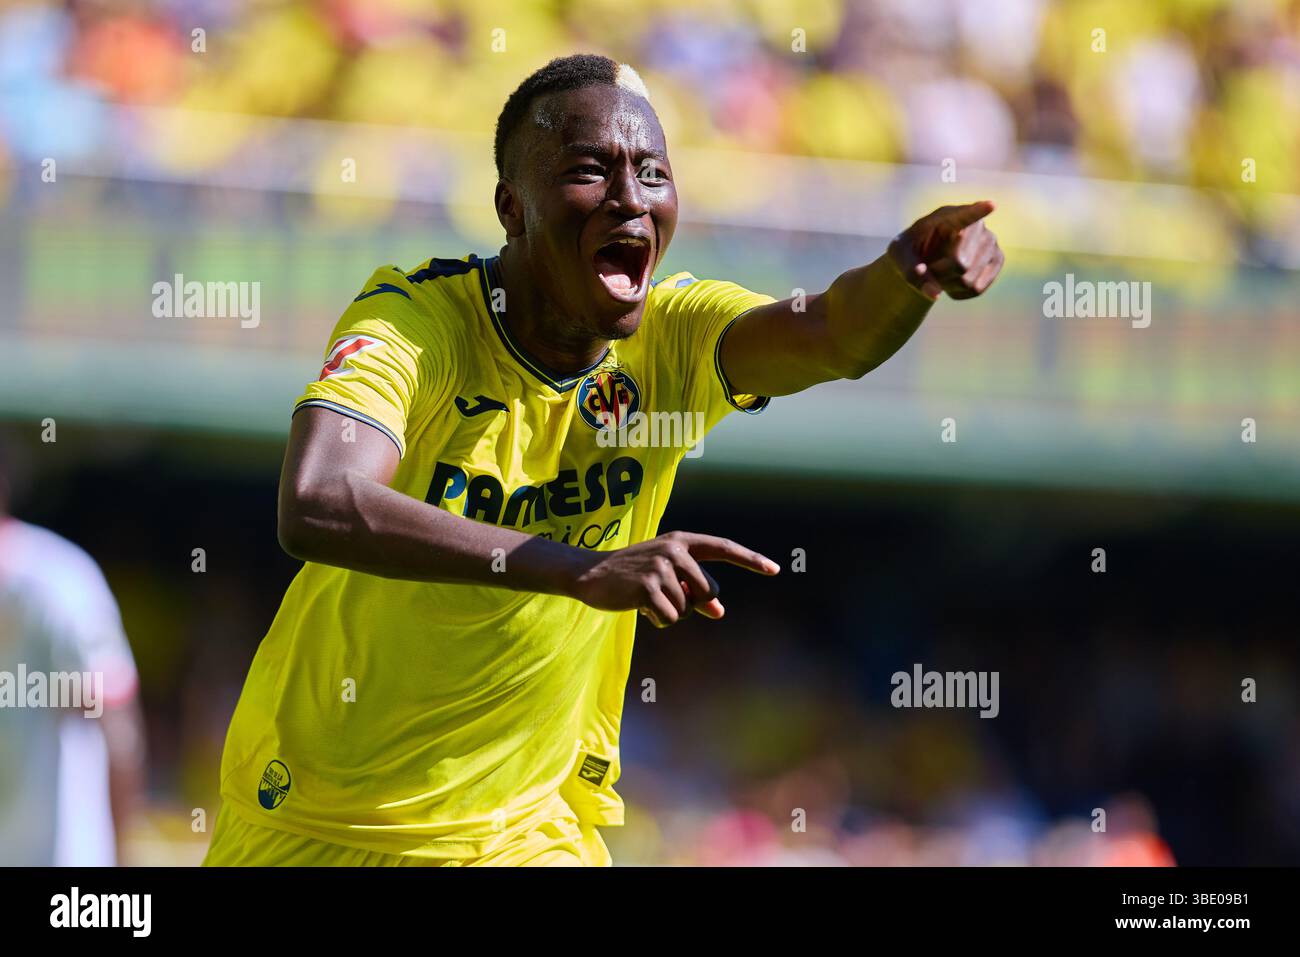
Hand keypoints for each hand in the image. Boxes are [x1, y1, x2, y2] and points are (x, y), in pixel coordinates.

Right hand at [568, 531, 779, 627]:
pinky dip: (658, 619)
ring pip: (688, 608)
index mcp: (682, 542)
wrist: (590, 574)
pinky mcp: (648, 588)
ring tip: (646, 597)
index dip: (751, 560)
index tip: (776, 569)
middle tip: (664, 594)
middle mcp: (674, 551)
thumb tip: (720, 612)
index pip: (723, 548)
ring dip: (670, 611)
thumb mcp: (667, 579)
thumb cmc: (633, 576)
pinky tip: (639, 607)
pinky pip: (671, 618)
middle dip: (692, 602)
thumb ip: (695, 591)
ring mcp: (661, 568)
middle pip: (709, 592)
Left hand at [887, 200, 1003, 300]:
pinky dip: (960, 293)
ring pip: (968, 280)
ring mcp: (990, 242)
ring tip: (941, 272)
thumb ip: (910, 271)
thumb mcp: (899, 256)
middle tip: (930, 267)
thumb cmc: (910, 250)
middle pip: (960, 264)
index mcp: (948, 216)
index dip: (978, 211)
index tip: (991, 205)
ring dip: (948, 284)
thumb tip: (934, 294)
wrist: (925, 257)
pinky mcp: (997, 259)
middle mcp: (976, 225)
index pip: (965, 215)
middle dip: (940, 274)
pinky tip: (953, 281)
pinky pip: (977, 289)